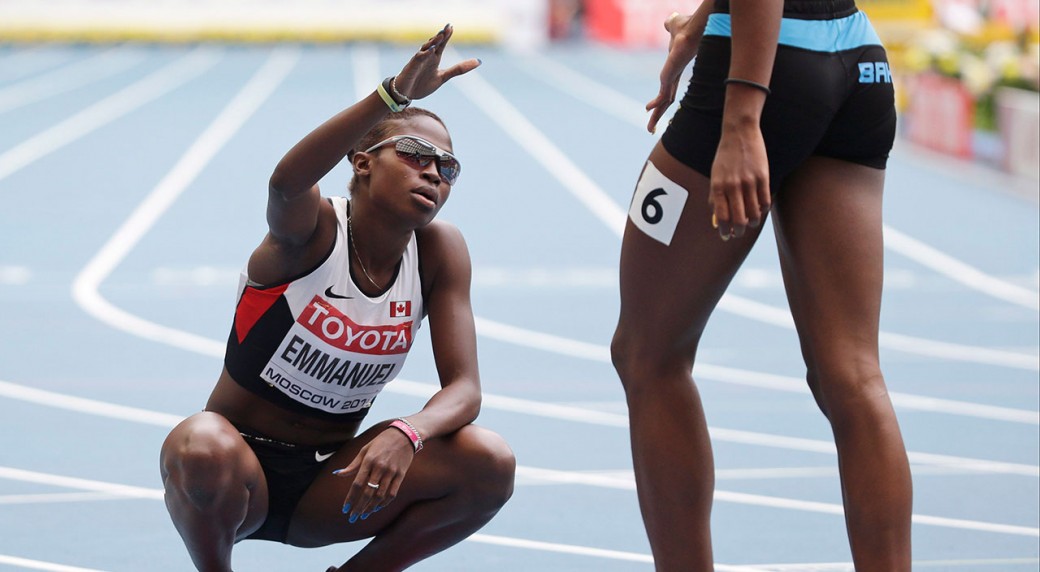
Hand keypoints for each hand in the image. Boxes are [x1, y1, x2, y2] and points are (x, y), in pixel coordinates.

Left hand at [332, 428, 414, 522]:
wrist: (405, 434)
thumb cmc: (381, 442)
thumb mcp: (365, 450)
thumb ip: (352, 465)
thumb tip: (337, 474)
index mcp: (368, 461)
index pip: (357, 484)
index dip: (350, 498)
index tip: (345, 509)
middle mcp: (380, 467)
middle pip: (368, 493)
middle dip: (359, 507)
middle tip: (353, 518)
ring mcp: (391, 472)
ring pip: (380, 496)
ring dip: (371, 508)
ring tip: (364, 515)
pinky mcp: (401, 475)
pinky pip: (392, 493)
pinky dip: (384, 503)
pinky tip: (377, 508)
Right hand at [393, 24, 480, 100]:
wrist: (406, 95)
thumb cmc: (422, 84)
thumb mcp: (443, 77)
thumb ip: (459, 69)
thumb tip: (478, 61)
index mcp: (434, 59)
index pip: (441, 45)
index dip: (446, 36)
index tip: (451, 27)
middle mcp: (426, 57)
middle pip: (434, 44)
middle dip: (440, 36)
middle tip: (448, 27)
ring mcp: (418, 61)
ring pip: (426, 48)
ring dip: (433, 42)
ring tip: (441, 36)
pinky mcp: (412, 67)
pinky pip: (418, 58)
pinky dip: (424, 54)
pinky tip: (431, 50)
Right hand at [646, 12, 703, 133]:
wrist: (691, 31)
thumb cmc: (686, 27)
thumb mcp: (674, 27)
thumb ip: (670, 26)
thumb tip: (669, 21)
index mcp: (674, 70)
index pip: (667, 89)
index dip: (661, 99)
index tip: (654, 108)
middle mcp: (673, 77)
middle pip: (665, 101)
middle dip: (659, 115)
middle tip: (652, 129)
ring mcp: (671, 79)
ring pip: (664, 103)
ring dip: (656, 117)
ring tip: (650, 130)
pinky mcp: (668, 79)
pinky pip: (661, 96)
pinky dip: (655, 104)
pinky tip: (648, 110)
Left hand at [709, 122, 769, 239]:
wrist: (739, 133)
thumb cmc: (725, 156)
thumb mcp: (715, 176)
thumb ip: (714, 197)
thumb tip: (717, 219)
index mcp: (718, 186)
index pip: (722, 216)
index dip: (725, 230)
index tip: (727, 235)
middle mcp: (733, 186)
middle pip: (738, 219)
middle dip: (739, 230)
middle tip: (740, 232)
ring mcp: (749, 182)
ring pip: (754, 213)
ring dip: (753, 222)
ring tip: (751, 222)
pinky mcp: (763, 177)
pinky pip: (765, 201)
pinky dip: (763, 209)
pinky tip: (760, 209)